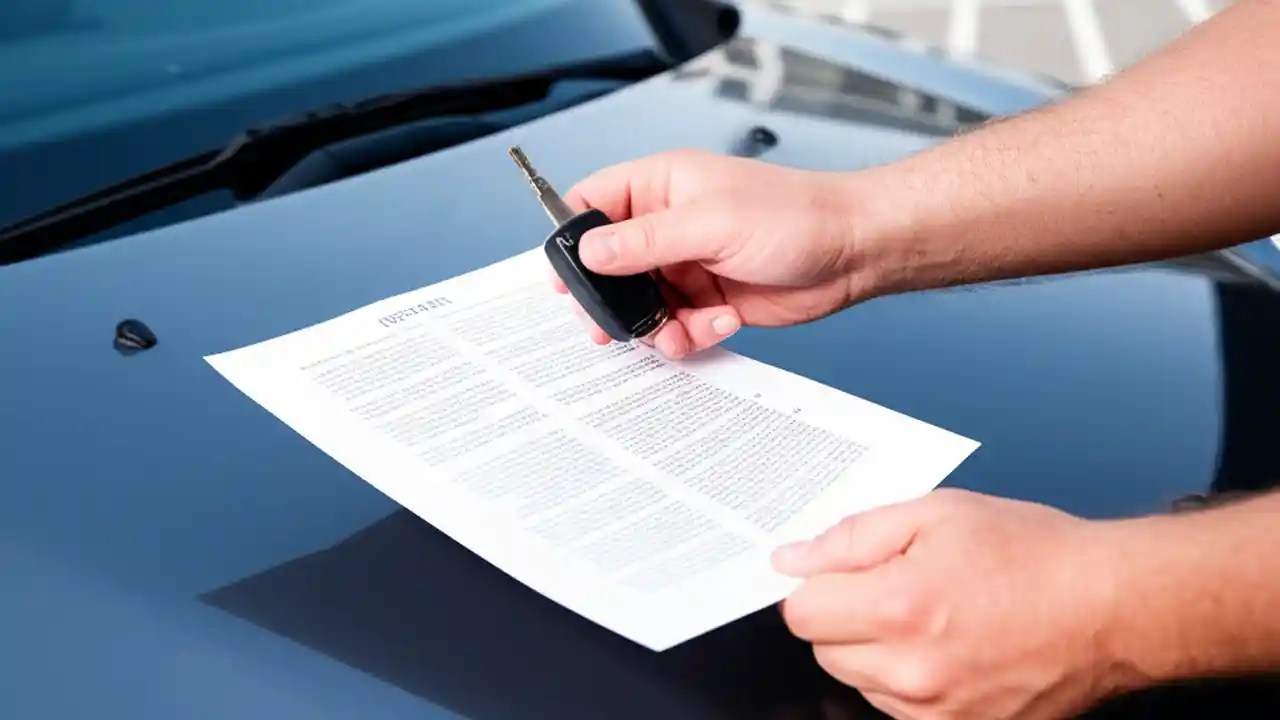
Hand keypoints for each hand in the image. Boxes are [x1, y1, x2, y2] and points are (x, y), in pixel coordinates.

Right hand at [550, 149, 869, 357]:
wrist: (853, 252)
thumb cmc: (795, 215)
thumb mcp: (709, 223)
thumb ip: (644, 241)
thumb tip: (589, 251)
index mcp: (662, 186)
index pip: (594, 202)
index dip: (572, 236)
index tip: (564, 274)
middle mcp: (670, 225)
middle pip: (610, 264)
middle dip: (608, 299)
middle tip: (605, 325)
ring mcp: (689, 264)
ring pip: (642, 303)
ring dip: (653, 326)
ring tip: (672, 334)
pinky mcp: (710, 299)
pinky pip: (678, 325)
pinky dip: (690, 334)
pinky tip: (719, 324)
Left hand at [772, 489, 1141, 719]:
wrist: (1112, 607)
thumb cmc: (1033, 553)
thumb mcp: (936, 514)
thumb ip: (851, 538)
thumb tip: (790, 560)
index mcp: (901, 607)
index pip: (801, 613)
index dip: (817, 585)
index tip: (843, 572)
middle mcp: (913, 671)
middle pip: (824, 649)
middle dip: (845, 615)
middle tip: (898, 586)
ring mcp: (936, 712)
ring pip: (857, 680)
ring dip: (875, 649)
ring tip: (933, 615)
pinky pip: (895, 708)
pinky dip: (906, 680)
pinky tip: (948, 648)